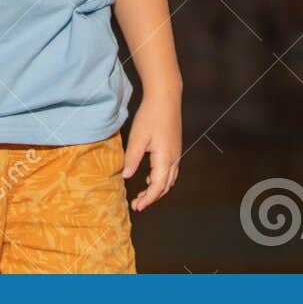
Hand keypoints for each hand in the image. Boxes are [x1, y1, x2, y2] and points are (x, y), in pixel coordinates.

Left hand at [121, 87, 181, 210]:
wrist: (166, 97)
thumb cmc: (151, 115)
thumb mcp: (138, 138)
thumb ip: (132, 159)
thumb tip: (125, 176)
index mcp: (165, 159)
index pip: (157, 187)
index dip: (148, 199)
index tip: (136, 206)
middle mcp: (174, 159)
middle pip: (165, 186)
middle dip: (152, 197)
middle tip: (137, 203)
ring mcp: (177, 153)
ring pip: (169, 179)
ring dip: (157, 189)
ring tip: (143, 194)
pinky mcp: (175, 147)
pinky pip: (170, 170)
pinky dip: (161, 179)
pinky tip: (149, 176)